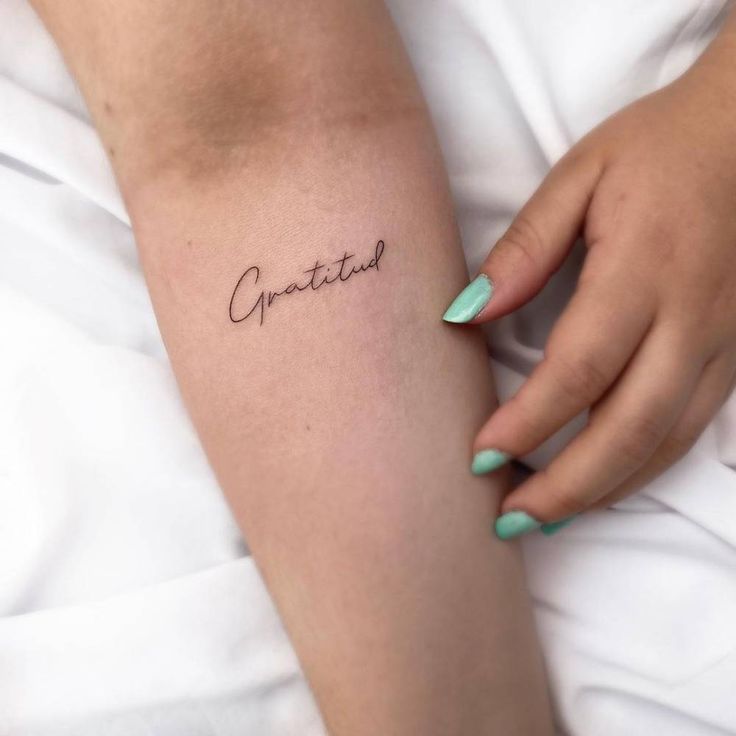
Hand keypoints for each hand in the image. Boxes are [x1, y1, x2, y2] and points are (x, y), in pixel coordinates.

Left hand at [442, 46, 735, 539]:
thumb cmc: (659, 147)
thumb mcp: (580, 176)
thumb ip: (524, 248)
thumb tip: (466, 313)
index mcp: (643, 271)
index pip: (579, 368)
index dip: (527, 421)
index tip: (479, 456)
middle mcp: (690, 319)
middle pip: (627, 427)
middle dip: (566, 484)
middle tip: (509, 517)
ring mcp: (722, 341)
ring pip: (664, 440)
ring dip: (603, 488)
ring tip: (545, 516)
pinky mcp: (735, 352)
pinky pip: (690, 427)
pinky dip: (643, 466)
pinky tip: (604, 482)